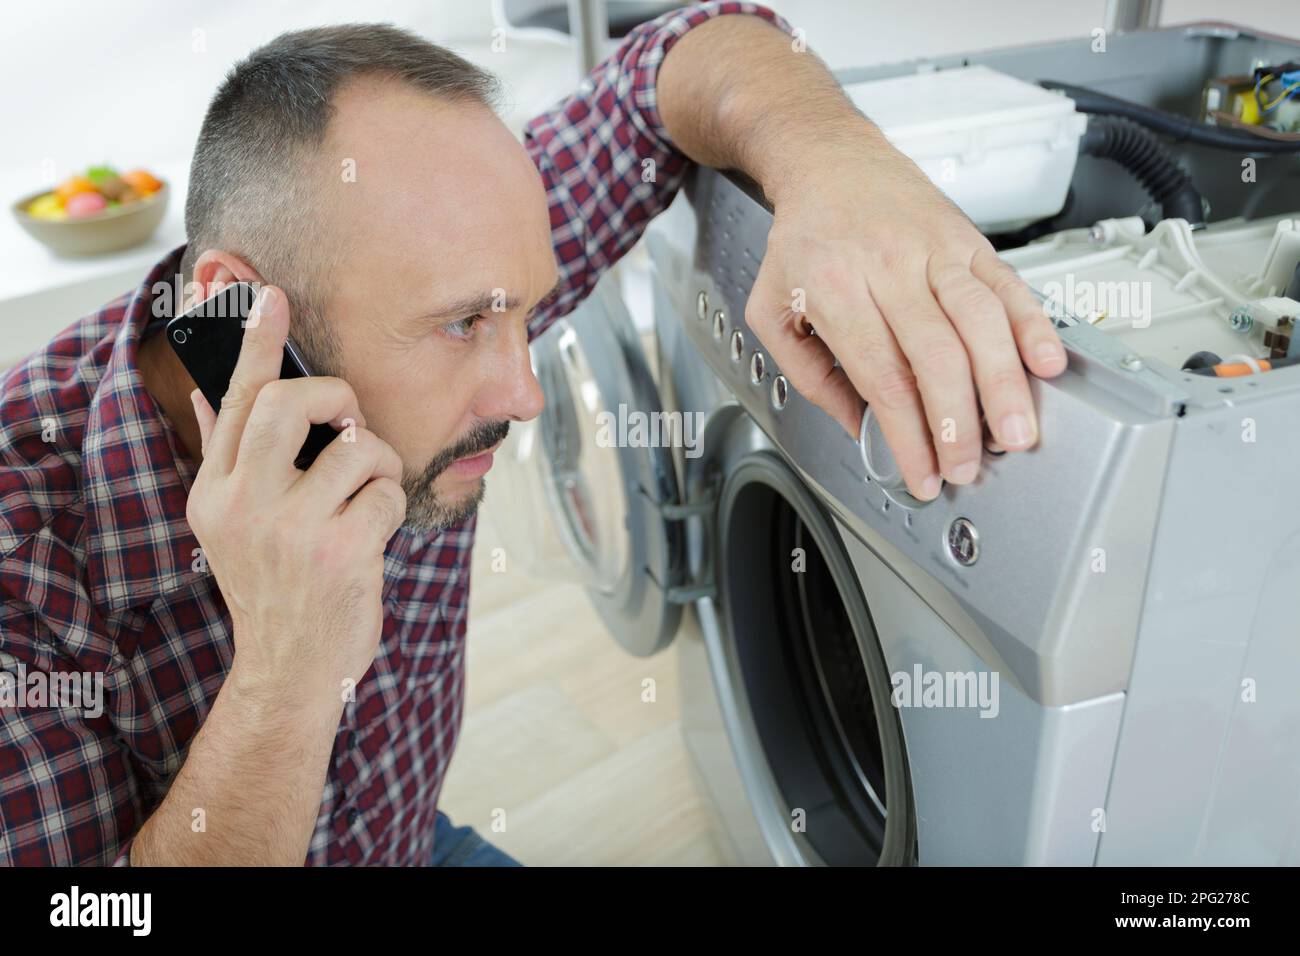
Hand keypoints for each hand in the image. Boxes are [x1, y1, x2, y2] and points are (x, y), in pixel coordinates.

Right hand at [184, 285, 406, 703]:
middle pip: (292, 402)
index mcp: (215, 492)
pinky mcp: (341, 552)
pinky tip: (375, 533)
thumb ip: (228, 460)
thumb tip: (209, 395)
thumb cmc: (276, 588)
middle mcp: (243, 505)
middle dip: (336, 395)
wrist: (290, 670)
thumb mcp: (232, 527)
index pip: (236, 401)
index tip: (269, 295)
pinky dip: (392, 503)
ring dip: (380, 461)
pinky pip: (387, 489)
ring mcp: (292, 530)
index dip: (256, 344)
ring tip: (369, 491)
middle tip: (349, 420)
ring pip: (358, 444)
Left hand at [746, 138, 1067, 499]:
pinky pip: (1008, 283)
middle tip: (969, 466)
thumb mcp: (772, 308)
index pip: (882, 376)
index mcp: (834, 289)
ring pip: (980, 320)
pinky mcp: (967, 240)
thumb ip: (808, 374)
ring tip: (1017, 432)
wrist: (829, 161)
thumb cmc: (803, 238)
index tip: (923, 472)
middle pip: (935, 355)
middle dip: (958, 423)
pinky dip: (1033, 324)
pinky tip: (1047, 361)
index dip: (908, 433)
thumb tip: (856, 426)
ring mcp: (933, 250)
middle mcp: (887, 266)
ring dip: (1004, 382)